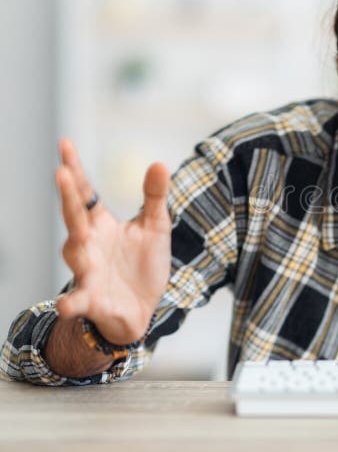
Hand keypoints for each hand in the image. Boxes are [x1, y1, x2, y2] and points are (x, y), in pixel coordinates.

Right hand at [54, 138, 171, 344]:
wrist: (142, 309)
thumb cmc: (142, 266)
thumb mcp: (155, 227)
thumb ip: (155, 197)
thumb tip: (159, 163)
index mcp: (101, 224)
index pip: (85, 193)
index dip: (75, 169)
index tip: (64, 143)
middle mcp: (88, 244)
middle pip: (74, 216)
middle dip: (68, 197)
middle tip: (62, 174)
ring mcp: (87, 271)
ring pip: (74, 253)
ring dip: (74, 243)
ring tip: (79, 233)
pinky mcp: (91, 299)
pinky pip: (76, 300)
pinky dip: (70, 302)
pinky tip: (66, 304)